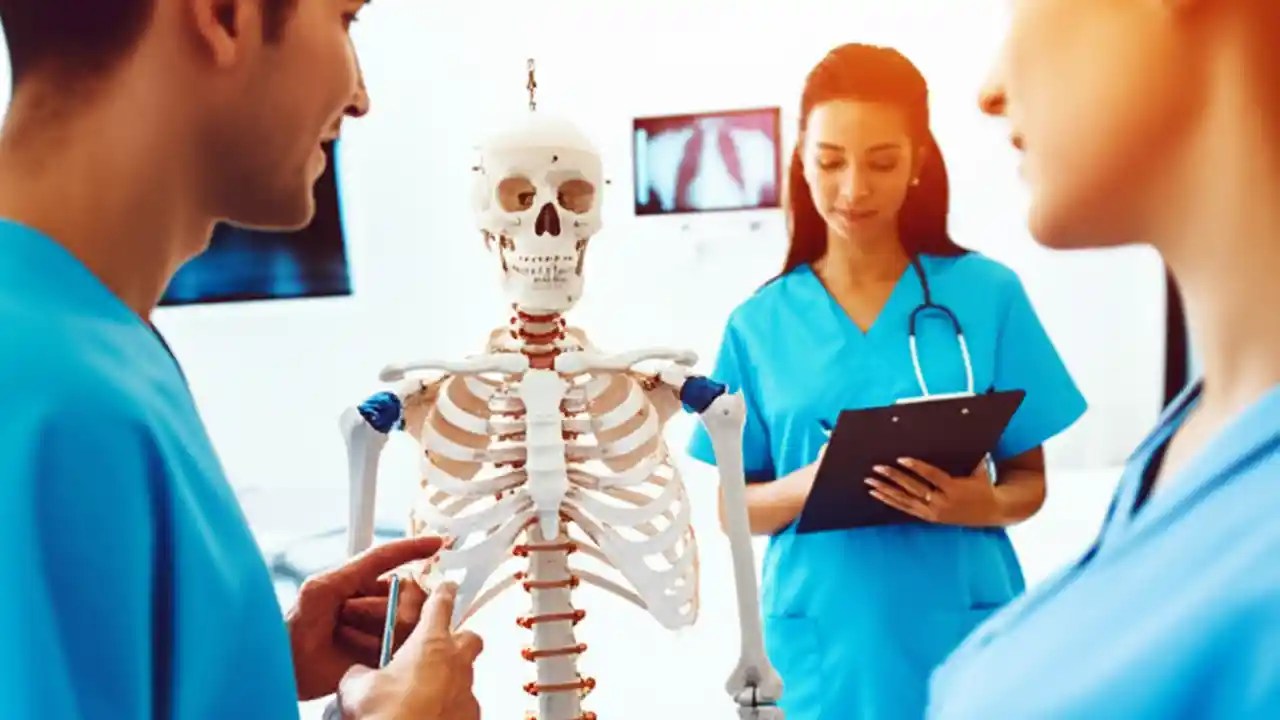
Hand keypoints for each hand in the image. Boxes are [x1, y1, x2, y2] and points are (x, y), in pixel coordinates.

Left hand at [287, 535, 444, 700]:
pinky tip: (358, 652)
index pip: (392, 557)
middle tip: (345, 615)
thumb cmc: (296, 625)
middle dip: (376, 606)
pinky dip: (379, 647)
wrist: (287, 667)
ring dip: (372, 629)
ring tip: (344, 635)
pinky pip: (403, 645)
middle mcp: (376, 601)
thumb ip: (362, 566)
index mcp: (360, 579)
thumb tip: (399, 563)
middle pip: (408, 594)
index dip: (414, 548)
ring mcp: (383, 627)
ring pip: (407, 620)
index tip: (438, 542)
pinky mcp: (386, 653)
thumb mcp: (323, 587)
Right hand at [336, 581, 483, 719]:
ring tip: (423, 692)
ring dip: (448, 678)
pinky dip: (449, 707)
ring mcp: (467, 692)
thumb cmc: (386, 715)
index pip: (441, 604)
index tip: (447, 584)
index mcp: (430, 643)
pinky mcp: (471, 717)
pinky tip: (430, 715)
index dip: (443, 591)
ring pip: (465, 675)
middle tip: (437, 650)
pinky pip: (463, 705)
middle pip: (468, 638)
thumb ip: (360, 672)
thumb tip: (359, 676)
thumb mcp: (357, 688)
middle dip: (456, 640)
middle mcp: (456, 663)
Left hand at [865, 457, 1002, 526]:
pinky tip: (878, 495)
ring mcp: (934, 512)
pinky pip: (906, 509)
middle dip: (894, 477)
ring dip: (886, 491)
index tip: (901, 458)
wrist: (993, 512)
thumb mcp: (981, 470)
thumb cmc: (984, 486)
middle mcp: (942, 502)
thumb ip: (972, 456)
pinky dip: (891, 501)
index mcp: (954, 489)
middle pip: (914, 488)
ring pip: (905, 501)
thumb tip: (965, 435)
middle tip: (878, 467)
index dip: (916, 467)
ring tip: (870, 482)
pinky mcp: (929, 517)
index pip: (931, 476)